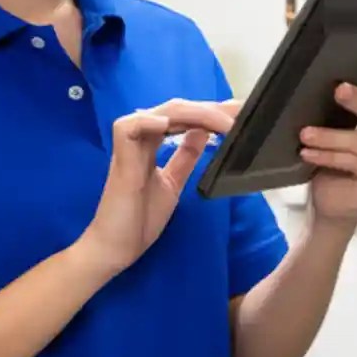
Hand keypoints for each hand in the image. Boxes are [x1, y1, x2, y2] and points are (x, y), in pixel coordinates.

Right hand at [76, 98, 238, 273]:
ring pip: (161, 114)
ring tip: (222, 123)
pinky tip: (170, 125)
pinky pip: (129, 128)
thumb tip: (203, 133)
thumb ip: (185, 157)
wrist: (115, 248)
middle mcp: (141, 138)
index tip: (240, 113)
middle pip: (178, 110)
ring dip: (196, 114)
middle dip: (211, 109)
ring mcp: (129, 146)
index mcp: (151, 143)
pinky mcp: (120, 158)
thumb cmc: (140, 219)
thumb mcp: (173, 183)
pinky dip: (149, 122)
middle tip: (241, 112)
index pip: (184, 117)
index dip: (211, 112)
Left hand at [299, 53, 356, 225]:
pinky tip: (308, 152)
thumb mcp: (338, 127)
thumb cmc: (335, 158)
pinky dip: (327, 156)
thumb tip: (321, 80)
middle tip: (339, 89)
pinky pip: (353, 162)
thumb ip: (342, 107)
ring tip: (306, 133)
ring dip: (330, 136)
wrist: (331, 202)